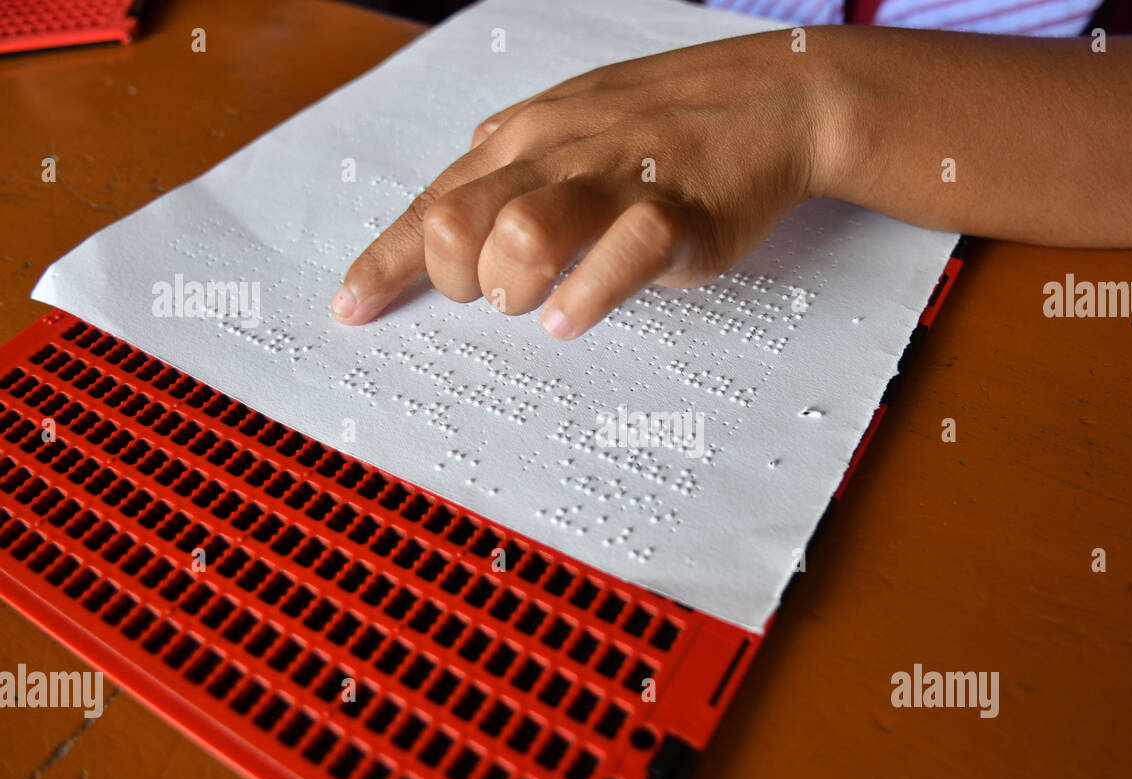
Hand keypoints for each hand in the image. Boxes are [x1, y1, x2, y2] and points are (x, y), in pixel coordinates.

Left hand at [331, 31, 831, 338]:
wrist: (773, 97)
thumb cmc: (666, 123)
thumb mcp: (569, 130)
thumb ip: (510, 170)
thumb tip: (455, 204)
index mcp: (523, 140)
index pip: (432, 206)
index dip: (385, 264)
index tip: (352, 310)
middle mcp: (555, 154)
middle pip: (457, 222)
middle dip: (457, 280)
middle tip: (499, 294)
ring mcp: (617, 179)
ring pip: (522, 230)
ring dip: (512, 285)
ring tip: (540, 305)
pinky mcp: (679, 211)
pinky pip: (621, 251)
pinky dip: (585, 296)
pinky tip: (570, 321)